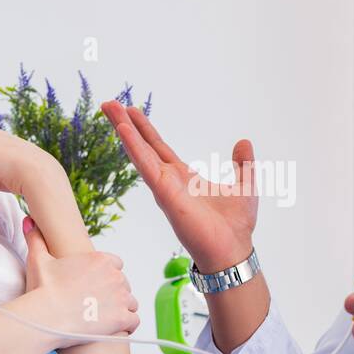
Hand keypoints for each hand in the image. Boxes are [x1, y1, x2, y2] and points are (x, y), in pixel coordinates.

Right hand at [20, 216, 138, 347]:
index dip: (107, 275)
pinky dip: (127, 327)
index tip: (97, 286)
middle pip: (123, 284)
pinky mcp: (122, 318)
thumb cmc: (43, 290)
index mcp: (101, 260)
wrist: (46, 317)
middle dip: (114, 294)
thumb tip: (29, 221)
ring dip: (121, 310)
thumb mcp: (38, 260)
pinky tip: (115, 330)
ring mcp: (121, 297)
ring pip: (130, 303)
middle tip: (98, 305)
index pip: (116, 264)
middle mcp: (115, 276)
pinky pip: (134, 321)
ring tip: (106, 318)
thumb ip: (36, 238)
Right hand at [100, 100, 256, 272]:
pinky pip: (146, 167)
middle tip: (108, 103)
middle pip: (142, 147)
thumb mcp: (245, 184)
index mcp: (184, 178)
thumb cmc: (236, 226)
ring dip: (124, 130)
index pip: (158, 148)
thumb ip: (243, 163)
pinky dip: (134, 147)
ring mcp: (164, 187)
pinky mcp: (165, 194)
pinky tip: (123, 130)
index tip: (131, 110)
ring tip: (109, 108)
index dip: (144, 129)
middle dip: (125, 124)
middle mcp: (169, 181)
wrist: (234, 250)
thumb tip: (244, 142)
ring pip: (139, 153)